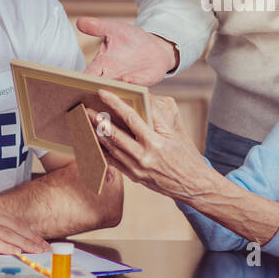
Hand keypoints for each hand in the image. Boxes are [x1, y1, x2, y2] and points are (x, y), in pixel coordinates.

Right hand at [0, 199, 49, 254]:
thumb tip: (5, 236)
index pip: (14, 220)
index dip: (29, 231)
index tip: (40, 240)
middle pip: (15, 227)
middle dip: (32, 238)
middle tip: (45, 248)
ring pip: (8, 235)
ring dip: (25, 245)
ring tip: (37, 252)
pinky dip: (9, 248)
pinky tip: (19, 253)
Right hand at [76, 17, 177, 84]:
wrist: (155, 45)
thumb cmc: (131, 39)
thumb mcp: (114, 29)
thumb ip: (98, 27)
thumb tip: (80, 22)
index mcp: (103, 64)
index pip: (88, 74)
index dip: (80, 79)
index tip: (74, 81)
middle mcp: (113, 76)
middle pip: (100, 87)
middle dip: (94, 90)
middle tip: (89, 89)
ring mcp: (128, 81)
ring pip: (117, 90)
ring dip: (112, 90)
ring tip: (106, 87)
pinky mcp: (143, 82)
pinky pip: (138, 85)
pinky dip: (133, 83)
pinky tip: (128, 80)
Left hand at [91, 91, 216, 200]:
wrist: (193, 184)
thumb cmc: (186, 155)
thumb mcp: (176, 132)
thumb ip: (158, 115)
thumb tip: (145, 97)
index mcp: (156, 142)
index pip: (131, 118)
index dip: (115, 103)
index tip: (103, 93)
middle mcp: (144, 157)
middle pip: (115, 135)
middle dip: (98, 121)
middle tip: (85, 109)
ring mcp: (137, 169)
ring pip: (111, 150)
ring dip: (96, 136)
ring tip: (85, 123)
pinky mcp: (134, 177)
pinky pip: (113, 163)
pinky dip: (101, 152)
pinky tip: (92, 143)